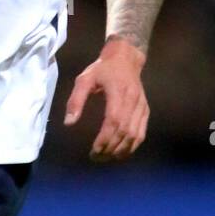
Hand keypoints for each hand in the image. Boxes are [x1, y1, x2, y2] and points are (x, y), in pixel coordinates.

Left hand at [64, 36, 148, 161]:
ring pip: (135, 134)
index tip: (94, 150)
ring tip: (108, 158)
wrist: (125, 58)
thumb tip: (69, 123)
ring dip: (122, 150)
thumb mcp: (84, 79)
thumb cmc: (102, 69)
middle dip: (111, 148)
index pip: (114, 120)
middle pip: (125, 131)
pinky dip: (132, 145)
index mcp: (118, 92)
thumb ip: (75, 100)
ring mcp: (142, 106)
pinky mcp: (145, 110)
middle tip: (97, 157)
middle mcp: (133, 100)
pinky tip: (121, 152)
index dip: (105, 138)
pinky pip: (142, 132)